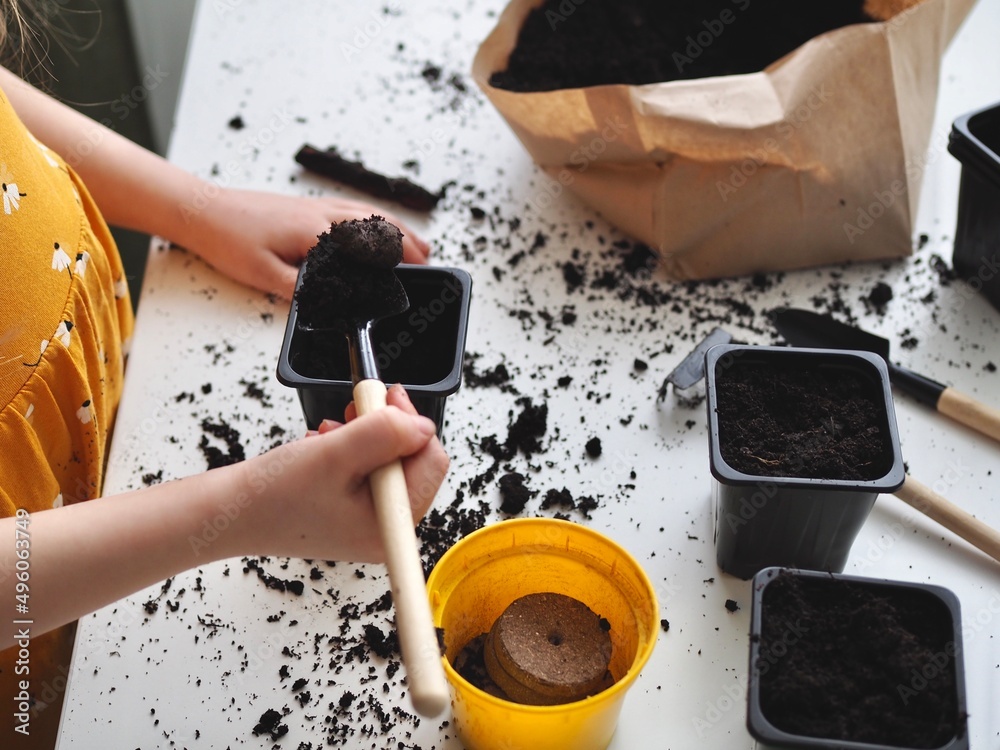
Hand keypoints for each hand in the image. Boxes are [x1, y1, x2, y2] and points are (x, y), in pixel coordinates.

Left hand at [181, 188, 431, 297]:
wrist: (202, 210)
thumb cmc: (229, 239)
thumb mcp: (265, 275)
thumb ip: (302, 291)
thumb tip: (332, 304)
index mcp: (317, 231)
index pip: (370, 243)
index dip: (398, 256)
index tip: (419, 269)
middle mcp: (322, 213)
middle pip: (377, 223)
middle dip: (407, 239)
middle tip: (429, 257)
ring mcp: (315, 205)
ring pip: (367, 212)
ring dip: (394, 226)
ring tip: (414, 242)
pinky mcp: (306, 205)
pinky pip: (352, 209)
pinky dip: (373, 218)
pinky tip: (374, 227)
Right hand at [239, 385, 447, 561]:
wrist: (229, 514)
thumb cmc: (273, 495)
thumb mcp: (335, 453)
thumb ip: (384, 434)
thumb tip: (422, 425)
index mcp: (392, 526)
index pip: (432, 462)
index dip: (413, 422)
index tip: (386, 398)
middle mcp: (386, 530)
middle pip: (412, 461)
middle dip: (386, 430)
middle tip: (356, 411)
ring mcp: (368, 523)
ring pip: (387, 462)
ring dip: (364, 437)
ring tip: (332, 434)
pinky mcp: (351, 514)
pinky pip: (366, 472)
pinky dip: (348, 451)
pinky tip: (324, 449)